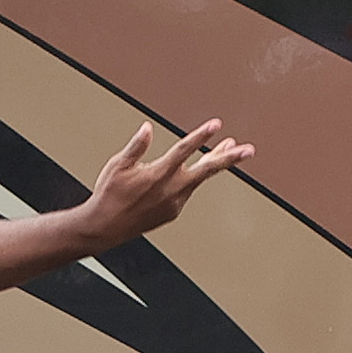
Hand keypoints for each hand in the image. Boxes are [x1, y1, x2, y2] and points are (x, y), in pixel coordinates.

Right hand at [70, 118, 251, 250]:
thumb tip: (147, 129)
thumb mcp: (118, 165)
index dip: (201, 136)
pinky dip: (193, 179)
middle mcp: (171, 189)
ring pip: (200, 179)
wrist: (104, 227)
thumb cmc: (109, 196)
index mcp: (159, 173)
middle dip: (230, 158)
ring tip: (229, 150)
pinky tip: (194, 171)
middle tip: (247, 150)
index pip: (185, 149)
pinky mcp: (173, 212)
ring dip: (215, 163)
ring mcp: (175, 202)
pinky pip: (188, 192)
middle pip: (207, 169)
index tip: (216, 125)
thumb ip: (136, 146)